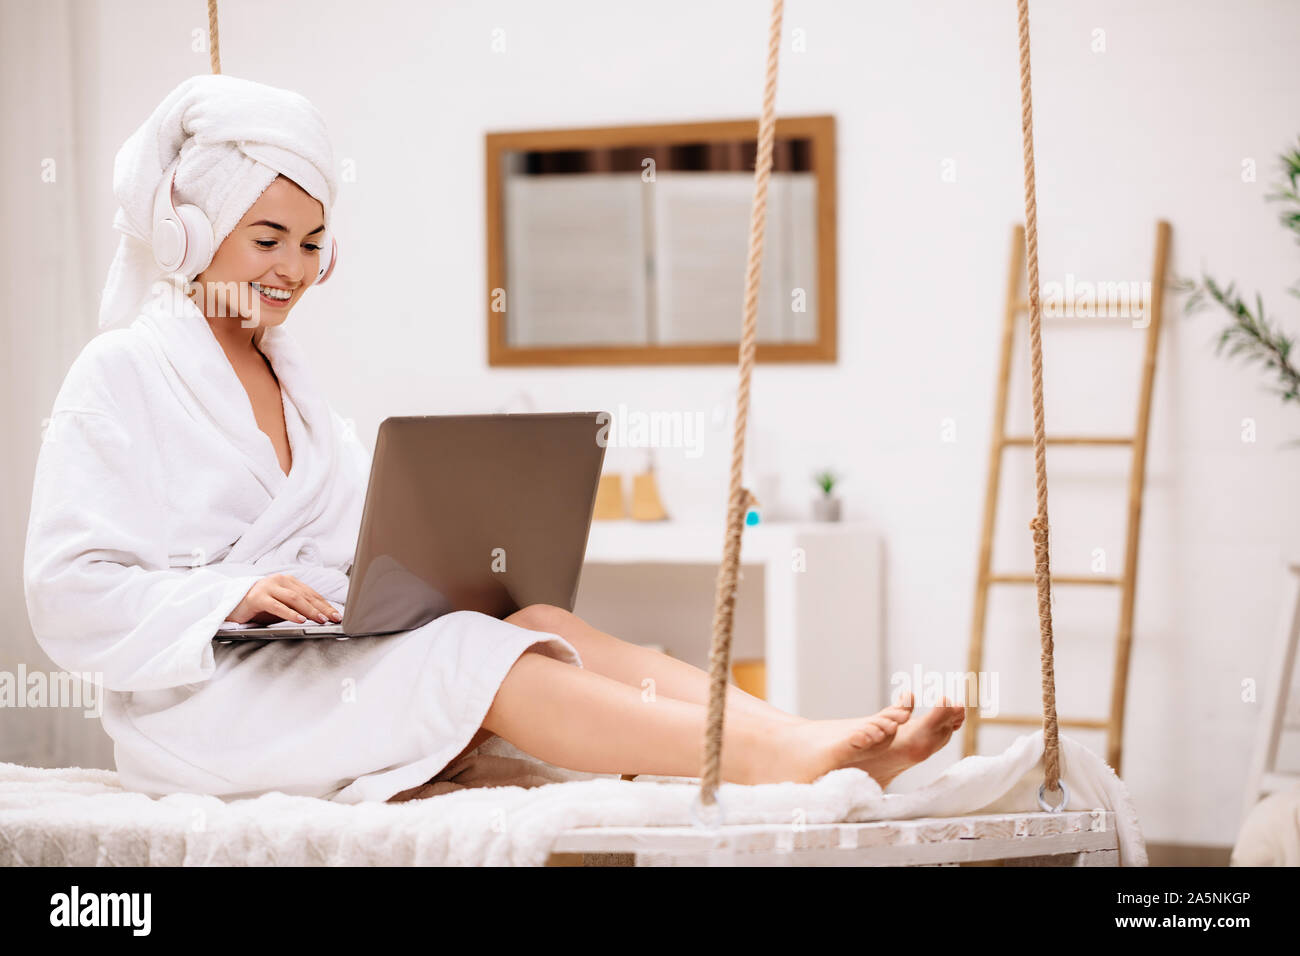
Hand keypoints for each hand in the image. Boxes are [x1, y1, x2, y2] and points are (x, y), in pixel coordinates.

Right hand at [226, 573, 342, 624]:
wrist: (231, 603)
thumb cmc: (260, 606)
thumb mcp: (282, 605)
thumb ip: (297, 607)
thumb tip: (320, 617)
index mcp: (288, 581)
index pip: (311, 593)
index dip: (325, 604)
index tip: (337, 615)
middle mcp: (279, 581)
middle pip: (306, 595)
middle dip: (322, 608)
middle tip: (333, 619)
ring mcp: (268, 587)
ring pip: (294, 598)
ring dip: (309, 610)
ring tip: (320, 620)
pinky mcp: (257, 597)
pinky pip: (277, 606)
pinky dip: (290, 613)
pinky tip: (300, 620)